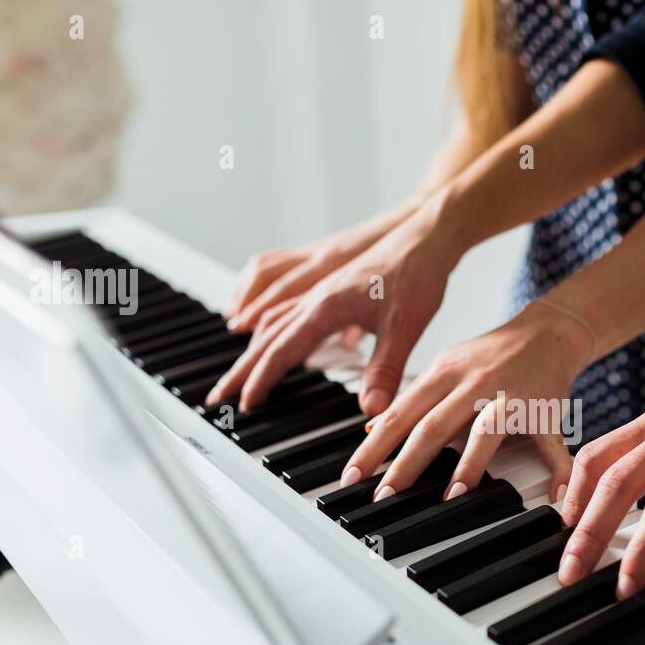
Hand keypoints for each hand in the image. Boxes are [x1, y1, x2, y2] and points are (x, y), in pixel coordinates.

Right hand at [207, 196, 462, 412]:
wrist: (426, 236)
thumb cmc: (417, 274)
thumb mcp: (405, 328)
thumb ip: (385, 370)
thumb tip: (371, 409)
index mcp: (325, 306)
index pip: (281, 350)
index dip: (262, 379)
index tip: (244, 403)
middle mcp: (314, 296)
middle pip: (265, 336)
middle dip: (242, 368)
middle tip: (218, 395)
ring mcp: (320, 288)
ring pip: (272, 319)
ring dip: (251, 346)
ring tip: (237, 369)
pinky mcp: (330, 285)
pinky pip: (285, 303)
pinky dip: (266, 319)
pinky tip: (266, 328)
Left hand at [340, 301, 594, 502]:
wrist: (547, 331)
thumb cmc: (491, 355)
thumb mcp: (444, 369)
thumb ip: (411, 399)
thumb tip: (372, 427)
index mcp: (443, 374)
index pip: (399, 414)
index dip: (373, 447)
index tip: (352, 477)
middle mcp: (473, 383)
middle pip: (433, 425)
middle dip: (405, 464)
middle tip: (385, 497)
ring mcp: (509, 395)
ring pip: (485, 431)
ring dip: (469, 465)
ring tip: (452, 495)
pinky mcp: (543, 408)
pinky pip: (549, 440)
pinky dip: (556, 467)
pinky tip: (553, 493)